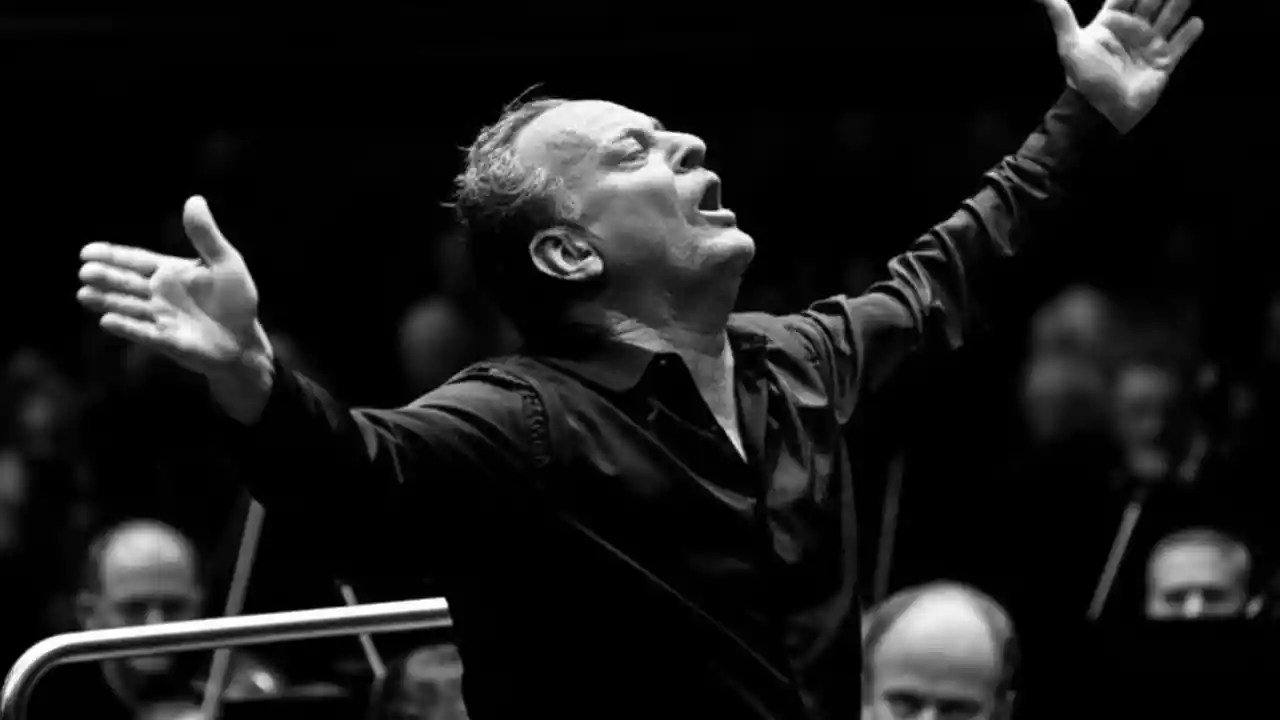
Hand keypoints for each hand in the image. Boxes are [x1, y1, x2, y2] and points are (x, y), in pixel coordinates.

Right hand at [78, 196, 273, 420]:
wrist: (245, 341)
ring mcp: (160, 318)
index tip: (86, 252)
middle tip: (85, 272)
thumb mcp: (225, 263)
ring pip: (128, 307)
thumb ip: (206, 236)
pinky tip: (107, 321)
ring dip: (107, 301)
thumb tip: (195, 199)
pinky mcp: (167, 341)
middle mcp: (159, 294)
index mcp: (169, 273)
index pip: (135, 261)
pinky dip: (127, 327)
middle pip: (126, 282)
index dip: (111, 255)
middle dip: (105, 277)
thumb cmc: (237, 300)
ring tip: (84, 294)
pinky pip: (144, 333)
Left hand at [1040, 0, 1204, 132]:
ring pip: (1169, 17)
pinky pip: (1180, 46)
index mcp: (1111, 23)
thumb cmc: (1084, 78)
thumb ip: (1061, 17)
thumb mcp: (1070, 46)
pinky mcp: (1162, 63)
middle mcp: (1133, 30)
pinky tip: (1197, 22)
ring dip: (1179, 4)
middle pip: (1152, 1)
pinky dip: (1189, 35)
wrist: (1100, 112)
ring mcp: (1149, 46)